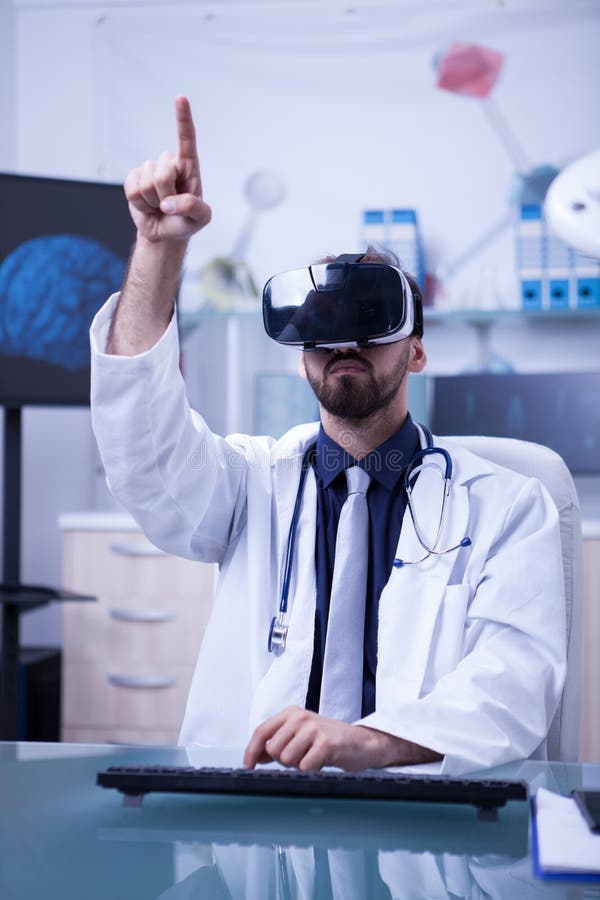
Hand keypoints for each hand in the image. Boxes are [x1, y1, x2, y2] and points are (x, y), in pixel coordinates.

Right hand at [124, 96, 211, 243]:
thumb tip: (168, 202)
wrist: (165, 233)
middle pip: (163, 173)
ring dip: (152, 201)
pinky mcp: (134, 178)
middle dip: (166, 195)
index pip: (187, 139)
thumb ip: (192, 207)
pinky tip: (147, 205)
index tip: (180, 98)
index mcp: (189, 167)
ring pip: (146, 182)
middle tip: (170, 206)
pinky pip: (132, 189)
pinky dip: (140, 203)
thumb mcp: (201, 219)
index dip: (183, 119)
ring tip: (159, 206)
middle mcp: (169, 164)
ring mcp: (150, 169)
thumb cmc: (186, 222)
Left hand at [243, 706, 439, 771]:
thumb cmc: (330, 741)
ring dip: (299, 766)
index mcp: (291, 713)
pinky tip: (322, 762)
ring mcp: (313, 729)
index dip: (251, 751)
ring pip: (287, 759)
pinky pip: (305, 767)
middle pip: (273, 750)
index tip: (248, 766)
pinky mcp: (326, 743)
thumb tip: (255, 756)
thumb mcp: (301, 736)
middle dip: (284, 760)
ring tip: (313, 758)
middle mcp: (300, 717)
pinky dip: (312, 770)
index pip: (261, 732)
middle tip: (302, 757)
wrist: (363, 743)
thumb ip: (278, 743)